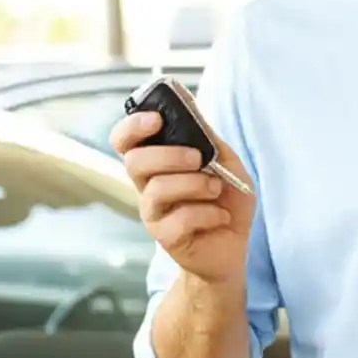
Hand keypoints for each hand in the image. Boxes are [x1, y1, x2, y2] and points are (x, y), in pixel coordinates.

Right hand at [111, 111, 255, 284]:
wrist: (233, 246)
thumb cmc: (226, 201)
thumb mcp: (228, 164)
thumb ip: (210, 140)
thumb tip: (193, 111)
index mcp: (158, 162)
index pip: (125, 140)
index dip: (132, 127)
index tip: (155, 119)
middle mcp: (148, 186)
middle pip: (134, 161)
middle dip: (168, 155)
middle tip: (197, 159)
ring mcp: (154, 212)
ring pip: (158, 189)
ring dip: (195, 184)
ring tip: (216, 189)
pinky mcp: (166, 237)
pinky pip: (180, 219)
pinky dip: (208, 213)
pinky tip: (220, 217)